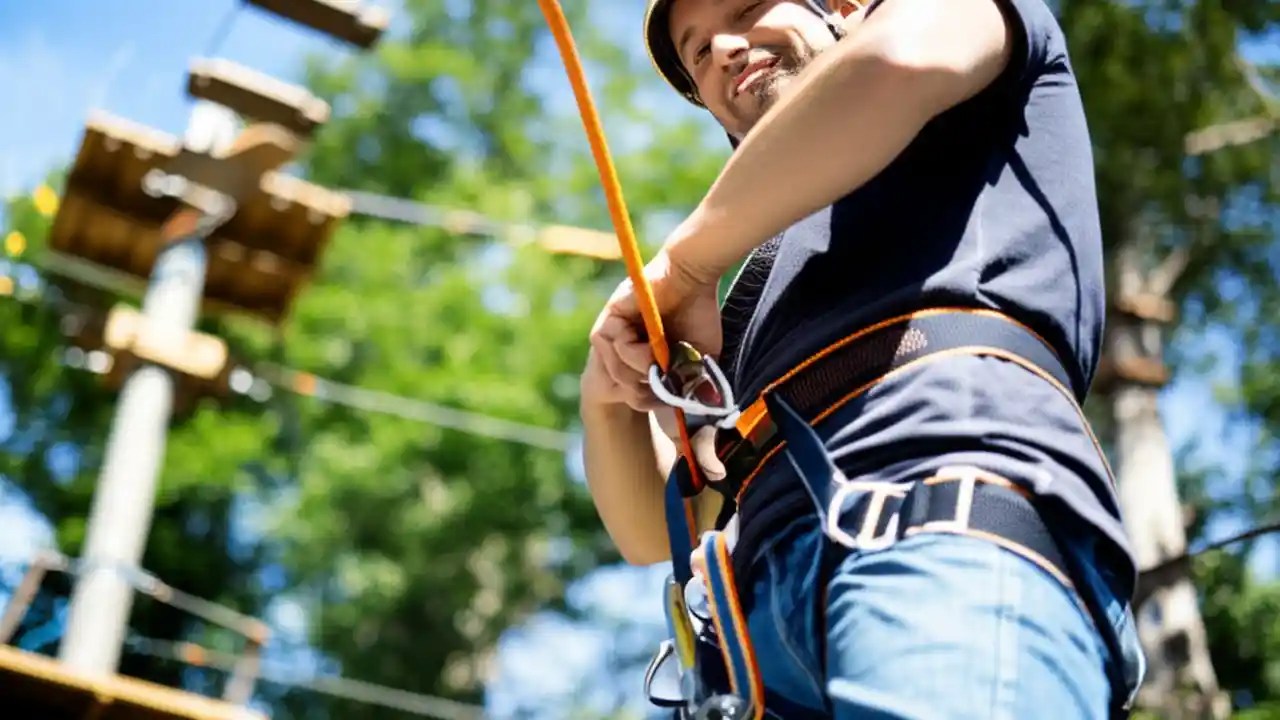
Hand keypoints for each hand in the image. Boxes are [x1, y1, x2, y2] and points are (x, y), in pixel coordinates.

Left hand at [583, 249, 722, 413]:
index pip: (630, 392)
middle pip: (620, 387)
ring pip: (615, 370)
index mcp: (638, 356)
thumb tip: (686, 408)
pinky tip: (655, 346)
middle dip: (646, 390)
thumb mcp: (697, 359)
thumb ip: (690, 384)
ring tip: (663, 359)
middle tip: (666, 380)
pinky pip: (615, 347)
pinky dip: (635, 354)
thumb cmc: (699, 313)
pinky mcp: (610, 317)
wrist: (694, 277)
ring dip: (643, 371)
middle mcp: (622, 345)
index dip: (649, 401)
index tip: (668, 400)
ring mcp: (613, 332)